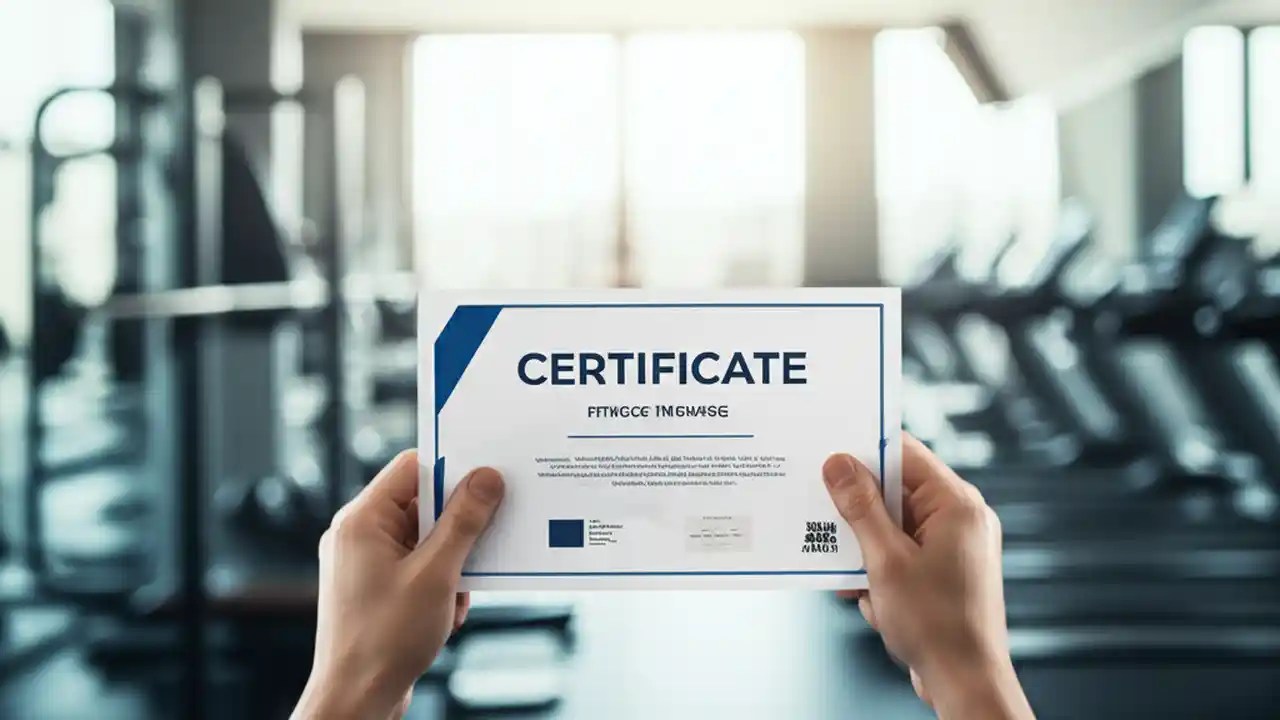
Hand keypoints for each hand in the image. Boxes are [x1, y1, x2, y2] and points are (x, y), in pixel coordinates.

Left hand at [293, 451, 504, 719]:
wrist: (356, 700)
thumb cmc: (384, 640)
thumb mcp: (437, 574)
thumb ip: (464, 521)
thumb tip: (487, 479)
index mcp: (362, 520)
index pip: (411, 468)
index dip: (451, 469)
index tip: (488, 478)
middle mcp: (358, 535)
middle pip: (421, 504)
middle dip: (457, 528)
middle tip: (487, 538)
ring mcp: (365, 563)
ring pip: (424, 539)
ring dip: (451, 563)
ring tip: (456, 595)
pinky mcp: (375, 588)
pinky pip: (418, 566)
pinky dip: (440, 584)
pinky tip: (447, 614)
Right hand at [822, 435, 1033, 719]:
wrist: (965, 682)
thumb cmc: (937, 625)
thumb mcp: (885, 561)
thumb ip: (860, 508)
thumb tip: (838, 464)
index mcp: (957, 504)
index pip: (906, 453)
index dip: (865, 450)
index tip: (827, 453)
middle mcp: (960, 518)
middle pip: (897, 490)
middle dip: (859, 508)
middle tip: (824, 513)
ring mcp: (954, 546)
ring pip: (894, 524)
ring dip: (865, 546)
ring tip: (852, 572)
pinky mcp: (944, 570)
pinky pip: (902, 551)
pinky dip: (878, 568)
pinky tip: (866, 594)